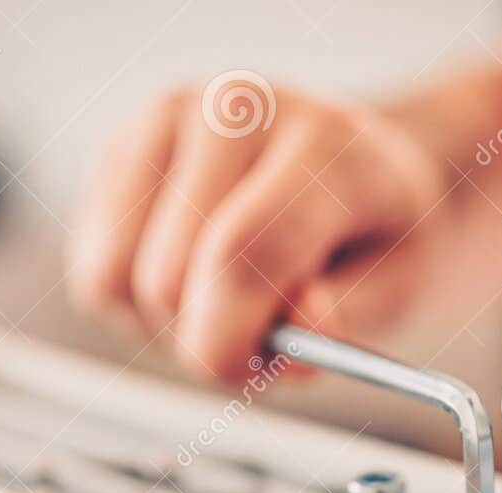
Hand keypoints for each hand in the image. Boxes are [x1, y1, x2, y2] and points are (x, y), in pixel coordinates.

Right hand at [68, 85, 447, 380]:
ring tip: (225, 304)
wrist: (355, 169)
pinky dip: (133, 303)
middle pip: (168, 280)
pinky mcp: (120, 144)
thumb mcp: (407, 282)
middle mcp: (237, 109)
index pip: (240, 254)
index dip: (231, 343)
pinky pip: (94, 269)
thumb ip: (357, 311)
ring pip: (116, 279)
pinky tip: (190, 278)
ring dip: (163, 325)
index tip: (251, 373)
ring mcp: (168, 118)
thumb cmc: (380, 234)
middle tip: (260, 337)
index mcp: (324, 141)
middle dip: (207, 340)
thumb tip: (306, 323)